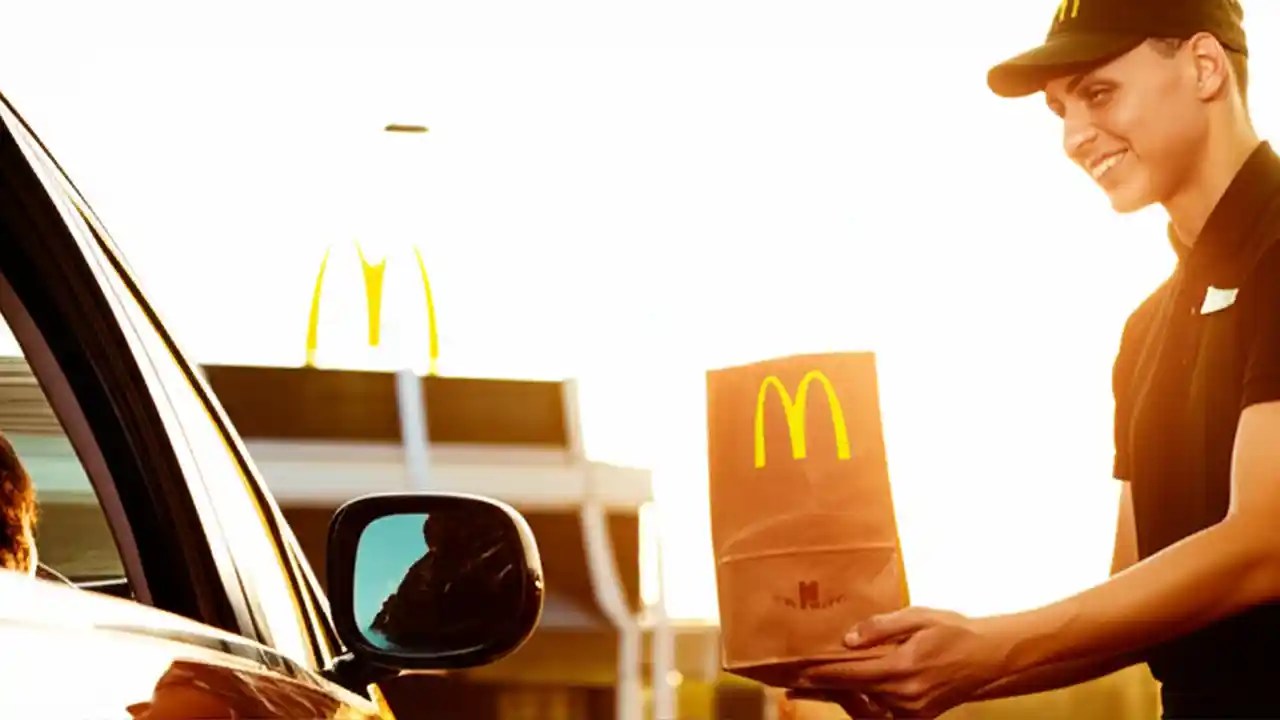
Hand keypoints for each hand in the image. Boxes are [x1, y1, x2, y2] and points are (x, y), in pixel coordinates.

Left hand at [796, 607, 1013, 718]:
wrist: (989, 658)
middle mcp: (904, 696)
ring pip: (865, 708)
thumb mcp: (918, 617)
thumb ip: (882, 627)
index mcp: (901, 669)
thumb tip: (849, 639)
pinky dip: (863, 705)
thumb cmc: (953, 631)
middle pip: (851, 694)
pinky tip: (847, 695)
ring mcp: (911, 711)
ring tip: (809, 688)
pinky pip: (882, 715)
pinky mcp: (917, 717)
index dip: (819, 674)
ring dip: (838, 698)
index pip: (849, 675)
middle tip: (790, 682)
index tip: (794, 670)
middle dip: (820, 687)